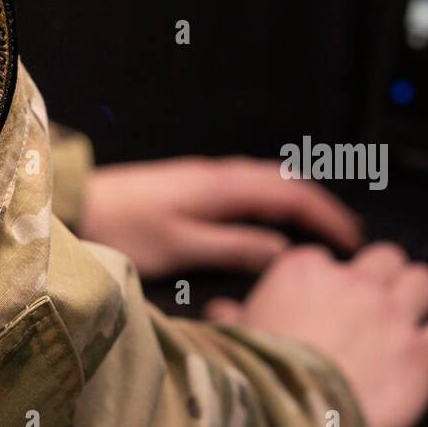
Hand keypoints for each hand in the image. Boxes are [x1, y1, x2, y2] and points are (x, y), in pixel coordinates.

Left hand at [77, 156, 362, 278]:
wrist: (75, 204)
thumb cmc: (123, 229)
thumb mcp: (181, 247)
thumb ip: (235, 247)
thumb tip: (284, 252)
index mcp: (225, 186)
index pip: (293, 195)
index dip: (327, 218)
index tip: (352, 243)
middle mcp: (221, 174)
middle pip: (287, 183)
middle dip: (321, 208)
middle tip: (347, 238)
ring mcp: (208, 176)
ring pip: (270, 183)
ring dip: (299, 204)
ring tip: (319, 232)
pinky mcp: (194, 185)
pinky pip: (251, 188)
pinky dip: (276, 203)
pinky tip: (275, 223)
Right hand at [205, 243, 427, 426]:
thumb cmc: (256, 383)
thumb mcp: (232, 342)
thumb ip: (232, 319)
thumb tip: (220, 312)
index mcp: (304, 272)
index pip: (325, 259)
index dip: (328, 283)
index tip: (324, 303)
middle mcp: (354, 284)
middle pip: (386, 258)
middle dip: (384, 279)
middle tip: (374, 308)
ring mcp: (393, 316)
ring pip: (425, 280)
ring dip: (418, 299)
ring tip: (406, 323)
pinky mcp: (422, 355)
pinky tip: (426, 356)